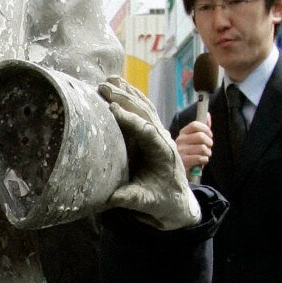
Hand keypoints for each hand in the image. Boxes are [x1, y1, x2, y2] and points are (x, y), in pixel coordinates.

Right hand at [98, 77, 200, 229]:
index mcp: (164, 153)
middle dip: (125, 98)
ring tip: (110, 80)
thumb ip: (131, 198)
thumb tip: (109, 196)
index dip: (130, 119)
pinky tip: (120, 87)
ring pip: (145, 107)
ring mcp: (160, 134)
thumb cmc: (163, 201)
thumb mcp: (148, 202)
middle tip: (104, 87)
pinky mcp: (153, 133)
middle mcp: (164, 138)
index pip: (146, 130)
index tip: (111, 109)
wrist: (177, 201)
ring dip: (128, 92)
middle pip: (145, 112)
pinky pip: (144, 111)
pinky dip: (132, 97)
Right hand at [174, 117, 212, 177]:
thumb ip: (202, 127)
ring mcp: (180, 151)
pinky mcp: (183, 161)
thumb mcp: (194, 139)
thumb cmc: (190, 152)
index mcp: (183, 133)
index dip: (206, 129)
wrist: (179, 169)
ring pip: (203, 148)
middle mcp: (180, 140)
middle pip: (201, 136)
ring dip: (208, 153)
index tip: (209, 134)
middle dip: (209, 142)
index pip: (195, 125)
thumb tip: (207, 114)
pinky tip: (201, 161)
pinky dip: (204, 160)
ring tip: (204, 155)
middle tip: (208, 146)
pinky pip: (201, 158)